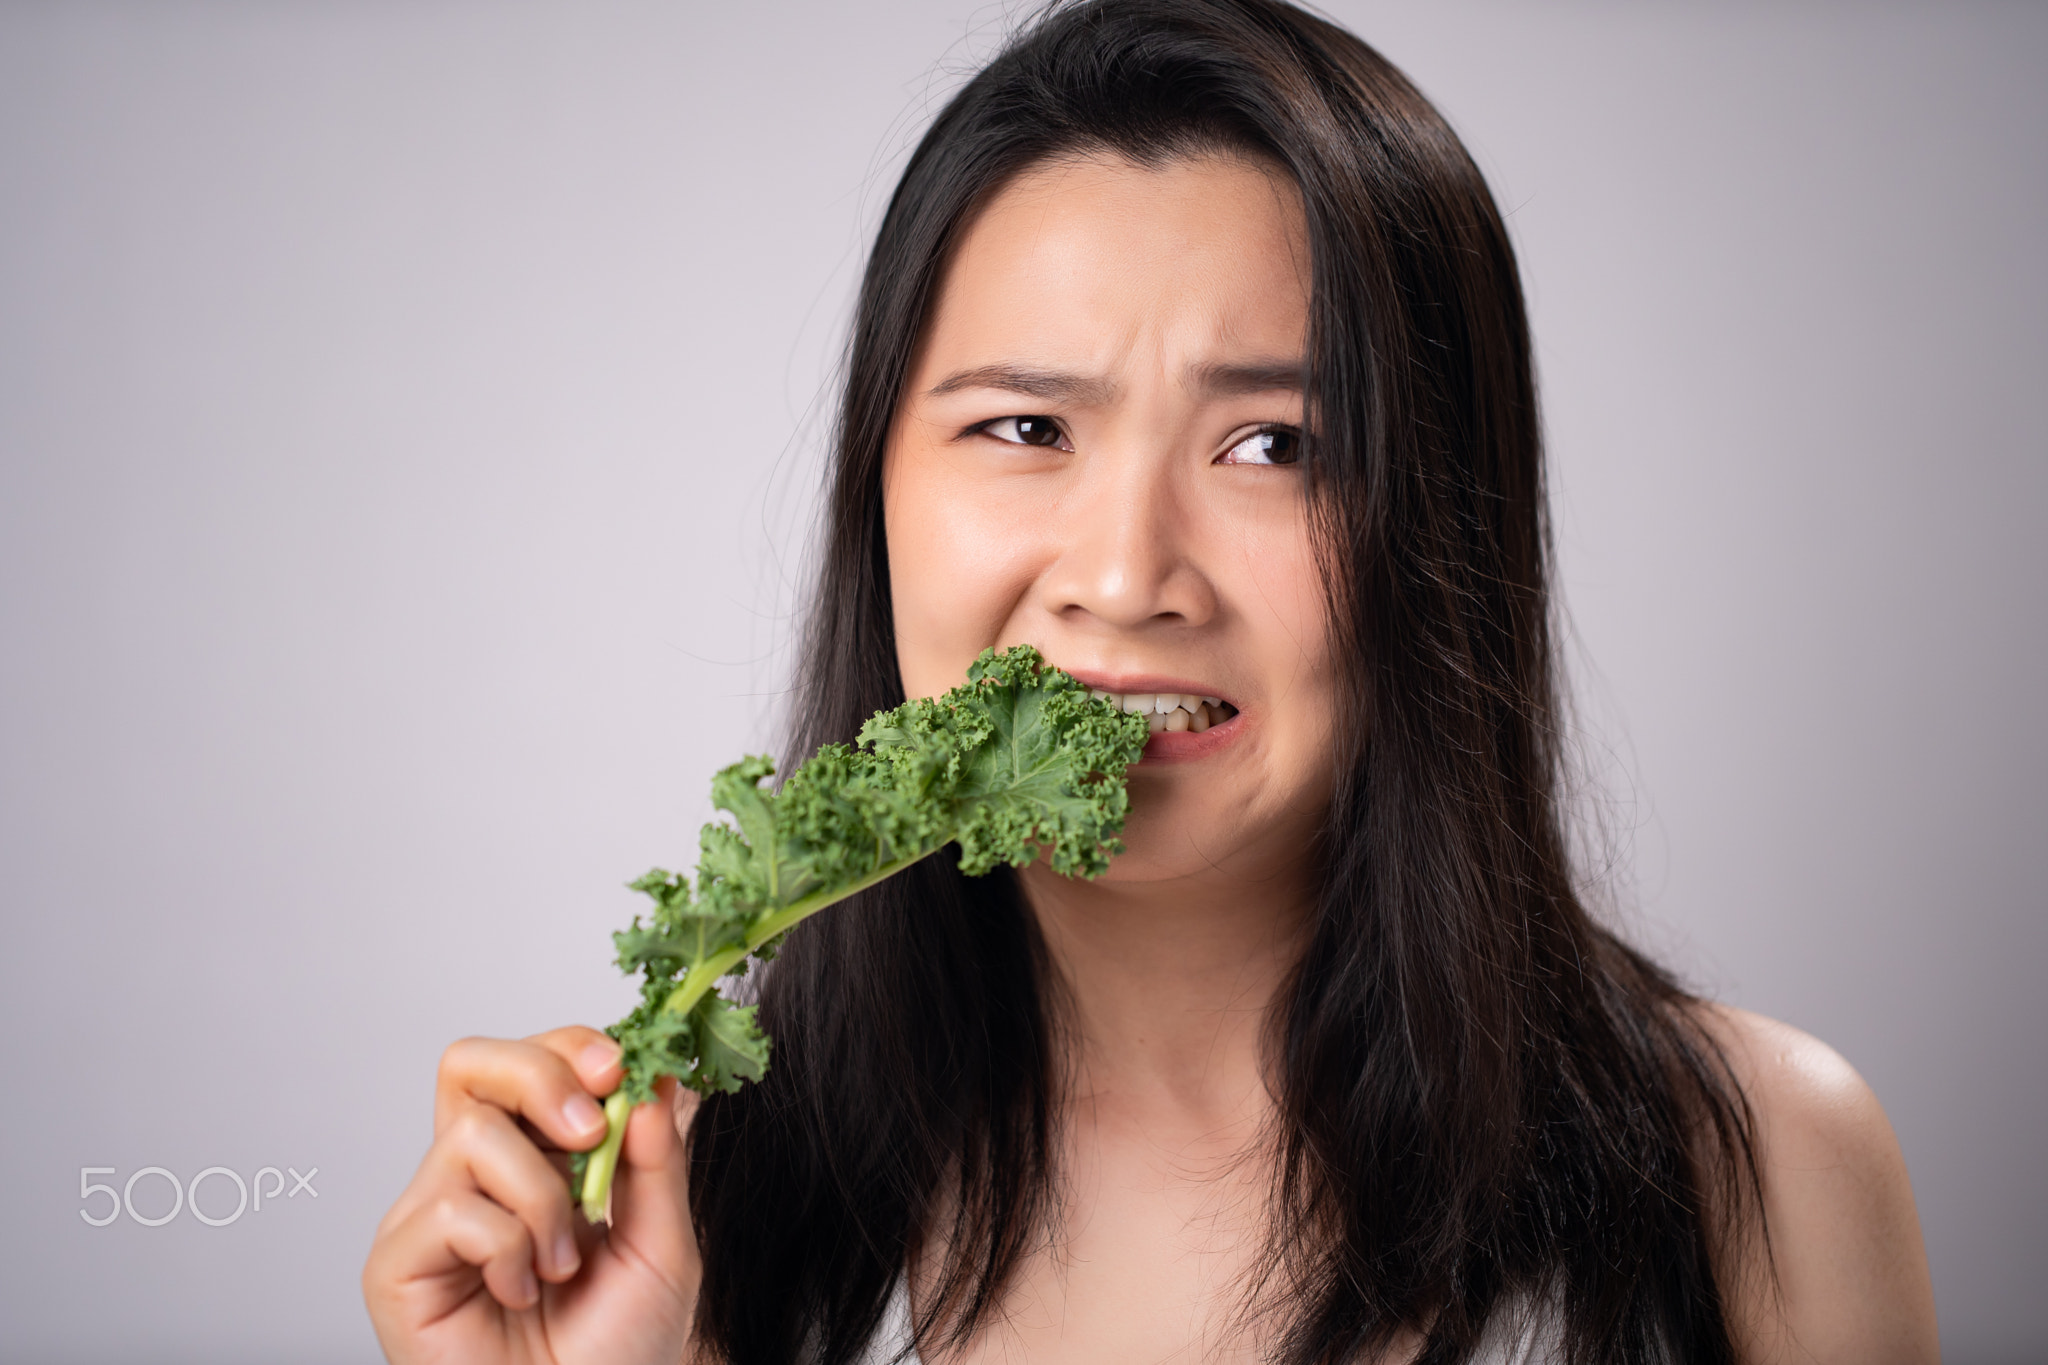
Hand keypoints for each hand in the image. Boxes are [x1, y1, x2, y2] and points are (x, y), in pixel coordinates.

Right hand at [363, 1027, 698, 1364]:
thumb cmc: (616, 1350)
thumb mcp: (662, 1244)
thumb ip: (657, 1161)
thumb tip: (655, 1080)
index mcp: (533, 1156)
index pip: (530, 1060)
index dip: (571, 1048)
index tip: (624, 1069)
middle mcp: (473, 1175)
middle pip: (472, 1064)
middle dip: (540, 1076)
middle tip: (589, 1132)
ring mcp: (429, 1216)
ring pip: (475, 1135)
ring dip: (542, 1198)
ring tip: (562, 1265)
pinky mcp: (396, 1265)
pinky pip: (451, 1211)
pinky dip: (507, 1248)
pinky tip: (520, 1292)